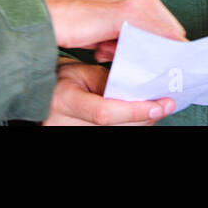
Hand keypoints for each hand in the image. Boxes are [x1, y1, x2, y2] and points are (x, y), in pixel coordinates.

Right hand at [41, 0, 186, 52]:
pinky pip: (152, 37)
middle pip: (170, 32)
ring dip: (148, 54)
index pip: (166, 26)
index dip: (159, 48)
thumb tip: (147, 54)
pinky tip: (126, 61)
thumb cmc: (71, 24)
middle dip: (154, 52)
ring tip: (112, 56)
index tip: (150, 64)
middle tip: (127, 61)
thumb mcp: (106, 32)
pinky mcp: (126, 10)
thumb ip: (128, 38)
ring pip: (163, 37)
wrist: (44, 18)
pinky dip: (148, 54)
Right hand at [43, 58, 176, 125]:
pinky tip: (139, 114)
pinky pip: (113, 133)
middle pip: (116, 127)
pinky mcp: (81, 137)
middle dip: (145, 116)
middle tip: (166, 104)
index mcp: (63, 100)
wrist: (41, 94)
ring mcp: (70, 134)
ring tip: (153, 107)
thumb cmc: (59, 78)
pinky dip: (129, 124)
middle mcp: (64, 124)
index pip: (105, 112)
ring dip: (140, 122)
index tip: (161, 105)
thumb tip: (139, 90)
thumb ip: (107, 81)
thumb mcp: (79, 70)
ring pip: (119, 133)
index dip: (135, 110)